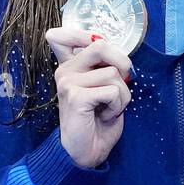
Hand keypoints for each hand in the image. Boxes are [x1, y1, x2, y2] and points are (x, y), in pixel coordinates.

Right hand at [45, 27, 132, 169]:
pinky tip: (105, 114)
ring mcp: (68, 83)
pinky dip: (118, 104)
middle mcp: (64, 71)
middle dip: (122, 62)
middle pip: (100, 45)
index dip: (82, 34)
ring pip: (113, 73)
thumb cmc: (98, 119)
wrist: (88, 151)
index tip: (95, 44)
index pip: (60, 36)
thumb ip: (105, 67)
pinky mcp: (76, 97)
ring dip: (122, 94)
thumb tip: (121, 56)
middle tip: (122, 81)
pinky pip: (113, 91)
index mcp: (69, 66)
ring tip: (109, 107)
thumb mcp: (104, 87)